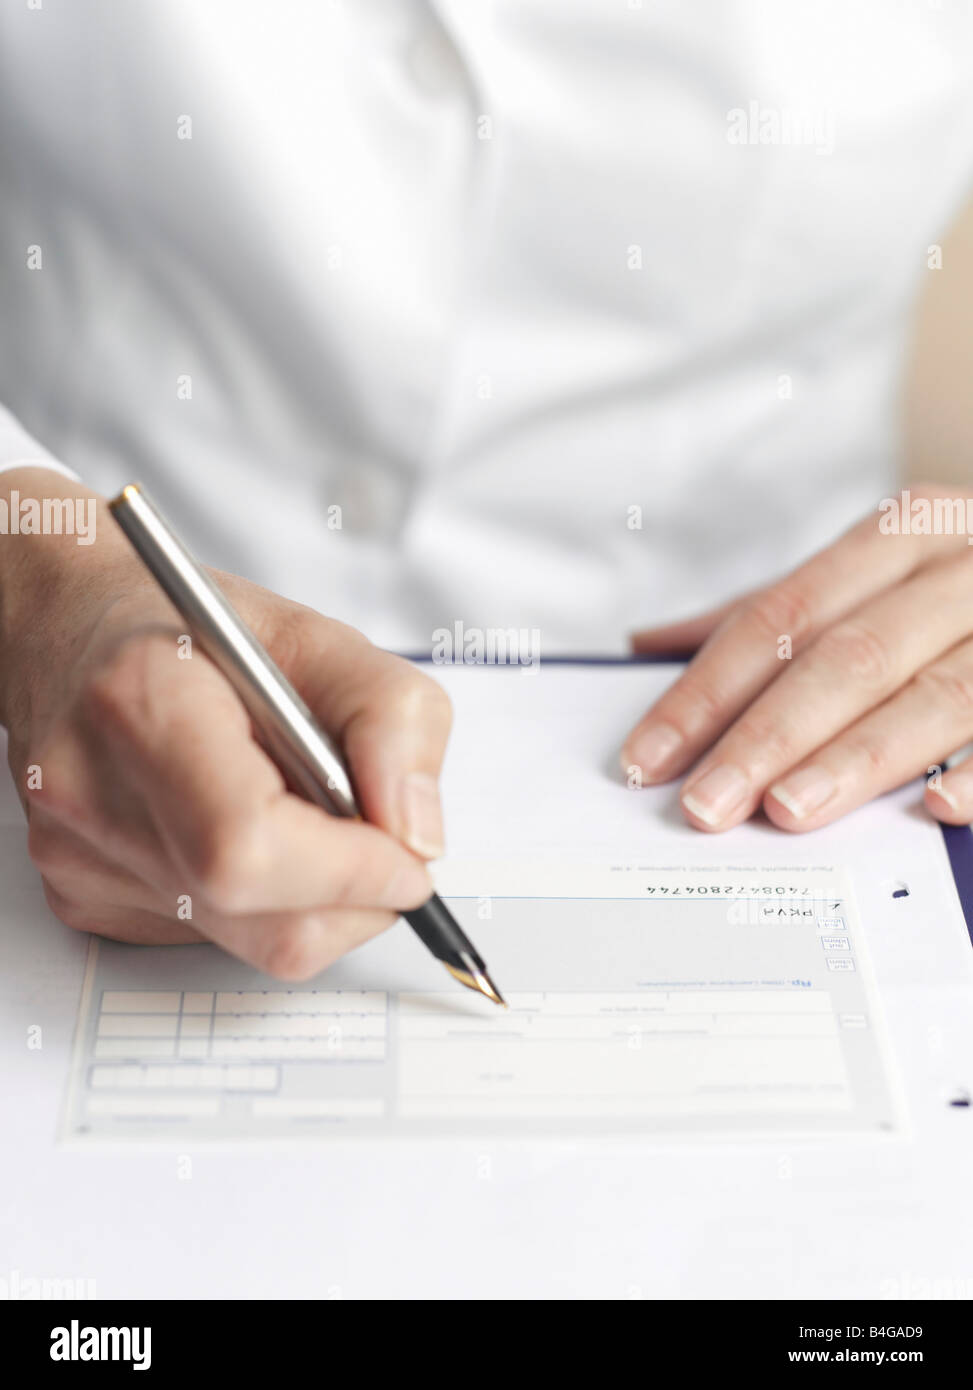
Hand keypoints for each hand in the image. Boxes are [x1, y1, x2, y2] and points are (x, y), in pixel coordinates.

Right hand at [1, 471, 449, 977]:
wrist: (69, 629)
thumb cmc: (191, 630)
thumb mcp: (320, 638)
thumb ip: (394, 719)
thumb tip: (416, 837)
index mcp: (144, 700)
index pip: (250, 846)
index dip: (350, 870)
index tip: (405, 857)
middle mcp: (90, 790)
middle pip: (255, 916)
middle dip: (351, 897)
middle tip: (376, 841)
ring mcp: (77, 856)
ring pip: (246, 941)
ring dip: (311, 898)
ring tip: (296, 811)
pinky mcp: (82, 897)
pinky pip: (212, 936)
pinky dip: (260, 902)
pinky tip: (242, 828)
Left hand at [621, 482, 972, 831]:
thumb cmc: (960, 575)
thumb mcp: (873, 569)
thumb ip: (773, 611)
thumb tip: (647, 644)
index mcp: (898, 535)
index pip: (778, 617)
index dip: (706, 690)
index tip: (646, 758)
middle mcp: (962, 564)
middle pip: (848, 656)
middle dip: (769, 736)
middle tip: (706, 806)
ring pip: (934, 692)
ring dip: (859, 758)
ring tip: (788, 812)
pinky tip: (937, 811)